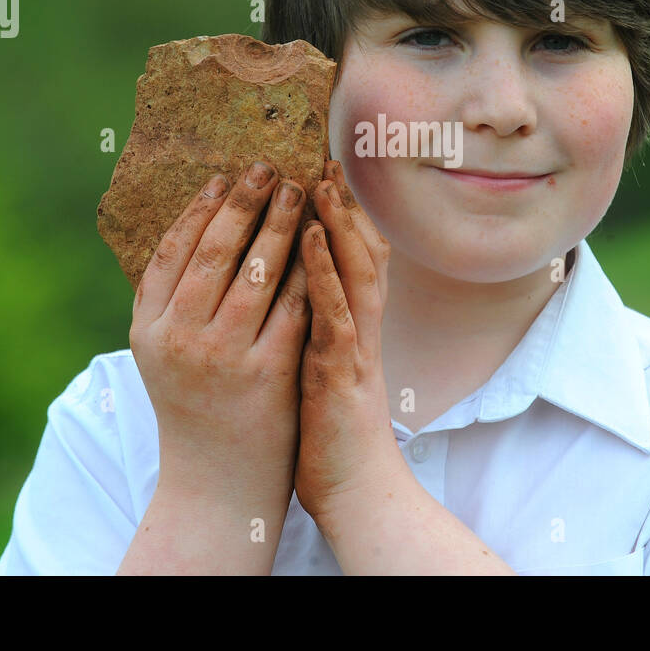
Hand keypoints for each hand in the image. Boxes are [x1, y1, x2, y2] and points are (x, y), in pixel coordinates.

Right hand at [128, 161, 311, 508]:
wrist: (216, 485)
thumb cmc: (193, 407)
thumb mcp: (161, 354)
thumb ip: (166, 299)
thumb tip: (191, 228)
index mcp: (149, 329)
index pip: (172, 251)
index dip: (199, 209)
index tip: (223, 176)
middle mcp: (181, 338)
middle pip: (216, 251)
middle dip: (246, 202)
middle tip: (270, 167)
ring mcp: (226, 355)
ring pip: (258, 271)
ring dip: (282, 224)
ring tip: (300, 191)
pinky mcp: (270, 372)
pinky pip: (294, 306)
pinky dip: (308, 268)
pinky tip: (323, 239)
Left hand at [294, 160, 406, 527]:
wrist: (356, 489)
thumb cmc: (329, 431)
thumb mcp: (319, 369)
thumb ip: (312, 329)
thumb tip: (291, 295)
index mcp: (347, 327)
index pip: (349, 260)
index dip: (341, 217)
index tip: (323, 174)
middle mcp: (356, 329)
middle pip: (358, 254)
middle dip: (342, 207)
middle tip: (326, 160)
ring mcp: (353, 346)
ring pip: (352, 271)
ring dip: (337, 224)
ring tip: (320, 181)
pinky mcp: (342, 370)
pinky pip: (334, 310)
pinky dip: (324, 270)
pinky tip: (310, 238)